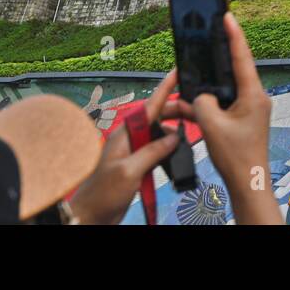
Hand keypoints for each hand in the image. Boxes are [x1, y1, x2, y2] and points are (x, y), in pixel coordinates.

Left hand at [68, 70, 183, 224]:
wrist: (91, 216)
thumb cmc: (101, 194)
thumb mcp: (129, 171)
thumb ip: (153, 151)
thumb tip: (174, 137)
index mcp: (125, 133)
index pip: (149, 105)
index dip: (165, 88)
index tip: (177, 73)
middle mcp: (130, 138)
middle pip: (159, 116)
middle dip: (178, 111)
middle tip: (198, 111)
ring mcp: (134, 151)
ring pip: (161, 133)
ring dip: (176, 131)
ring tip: (192, 130)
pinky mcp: (138, 164)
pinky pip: (159, 150)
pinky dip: (170, 149)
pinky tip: (179, 152)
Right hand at [189, 12, 279, 224]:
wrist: (247, 183)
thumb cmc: (236, 157)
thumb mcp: (211, 126)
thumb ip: (201, 102)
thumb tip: (199, 95)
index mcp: (253, 94)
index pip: (242, 57)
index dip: (234, 34)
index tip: (227, 15)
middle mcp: (254, 97)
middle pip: (231, 71)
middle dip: (212, 60)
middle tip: (202, 40)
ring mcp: (248, 108)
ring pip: (221, 90)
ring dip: (202, 90)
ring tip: (183, 85)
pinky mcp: (240, 119)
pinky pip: (219, 105)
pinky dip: (203, 106)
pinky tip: (183, 107)